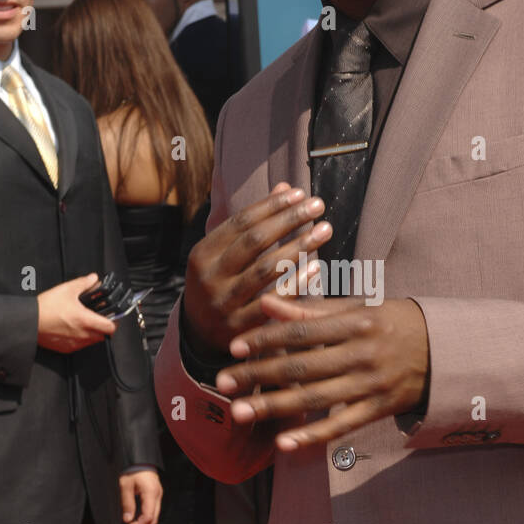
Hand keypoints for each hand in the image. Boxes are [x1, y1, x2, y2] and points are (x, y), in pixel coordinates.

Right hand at [37, 274, 116, 352]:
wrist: (28, 321)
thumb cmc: (46, 307)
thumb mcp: (66, 289)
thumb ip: (83, 283)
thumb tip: (94, 278)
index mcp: (85, 320)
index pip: (110, 328)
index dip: (114, 321)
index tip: (111, 316)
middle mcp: (82, 334)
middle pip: (103, 336)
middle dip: (103, 328)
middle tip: (98, 318)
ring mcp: (74, 343)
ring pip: (91, 342)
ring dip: (92, 334)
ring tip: (84, 323)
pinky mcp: (65, 348)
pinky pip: (79, 346)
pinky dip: (80, 340)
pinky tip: (73, 330)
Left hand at [120, 470, 162, 523]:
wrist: (139, 458)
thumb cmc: (132, 469)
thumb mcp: (125, 486)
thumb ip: (127, 503)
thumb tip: (127, 520)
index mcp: (151, 493)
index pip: (148, 517)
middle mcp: (158, 496)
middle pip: (153, 520)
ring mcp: (158, 495)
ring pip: (154, 517)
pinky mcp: (156, 495)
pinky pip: (153, 511)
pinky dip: (145, 519)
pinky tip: (136, 522)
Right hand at [182, 184, 330, 357]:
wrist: (199, 335)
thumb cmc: (220, 283)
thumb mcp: (224, 254)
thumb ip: (254, 223)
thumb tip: (286, 187)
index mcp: (202, 253)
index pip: (241, 221)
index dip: (272, 205)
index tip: (300, 193)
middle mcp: (209, 277)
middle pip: (254, 242)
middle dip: (289, 220)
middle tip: (318, 205)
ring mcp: (223, 304)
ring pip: (265, 270)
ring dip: (298, 247)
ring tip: (324, 230)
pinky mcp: (239, 328)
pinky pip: (273, 302)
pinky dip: (296, 283)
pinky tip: (316, 267)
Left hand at [214, 293, 429, 451]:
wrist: (446, 351)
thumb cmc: (394, 323)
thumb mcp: (358, 308)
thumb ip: (311, 309)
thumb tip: (266, 303)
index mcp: (357, 322)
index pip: (302, 331)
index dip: (266, 339)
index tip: (235, 347)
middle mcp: (363, 354)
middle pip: (302, 366)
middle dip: (259, 375)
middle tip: (222, 380)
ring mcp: (372, 384)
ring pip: (316, 398)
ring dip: (274, 406)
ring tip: (240, 410)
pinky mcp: (379, 410)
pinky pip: (342, 426)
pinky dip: (313, 436)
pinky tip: (284, 443)